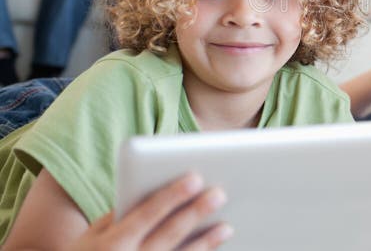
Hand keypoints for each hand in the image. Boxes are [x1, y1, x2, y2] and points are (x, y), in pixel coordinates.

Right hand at [67, 173, 231, 250]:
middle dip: (196, 212)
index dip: (172, 196)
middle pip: (169, 234)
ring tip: (226, 227)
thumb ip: (121, 214)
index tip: (195, 178)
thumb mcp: (92, 235)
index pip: (147, 214)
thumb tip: (162, 193)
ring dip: (206, 243)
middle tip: (220, 194)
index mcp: (112, 243)